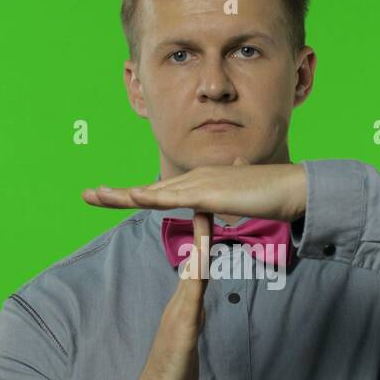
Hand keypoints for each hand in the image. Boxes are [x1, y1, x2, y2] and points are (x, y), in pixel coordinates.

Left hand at [82, 160, 306, 222]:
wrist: (293, 188)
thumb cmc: (272, 194)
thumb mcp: (243, 200)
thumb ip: (231, 199)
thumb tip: (229, 197)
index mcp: (201, 182)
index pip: (160, 191)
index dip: (134, 195)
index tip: (111, 197)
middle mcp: (196, 178)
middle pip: (149, 189)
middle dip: (117, 193)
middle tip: (87, 195)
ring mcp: (202, 184)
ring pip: (154, 191)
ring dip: (123, 194)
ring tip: (96, 195)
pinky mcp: (210, 194)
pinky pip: (175, 197)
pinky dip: (151, 197)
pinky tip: (133, 197)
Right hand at [127, 209, 211, 379]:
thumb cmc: (175, 371)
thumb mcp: (189, 335)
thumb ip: (193, 313)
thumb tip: (198, 298)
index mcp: (186, 301)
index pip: (199, 260)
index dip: (206, 232)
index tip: (213, 204)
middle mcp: (181, 300)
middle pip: (196, 255)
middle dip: (203, 223)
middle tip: (209, 191)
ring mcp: (179, 313)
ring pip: (193, 270)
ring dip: (199, 241)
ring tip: (204, 211)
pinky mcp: (181, 329)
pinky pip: (191, 299)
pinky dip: (196, 278)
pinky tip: (202, 262)